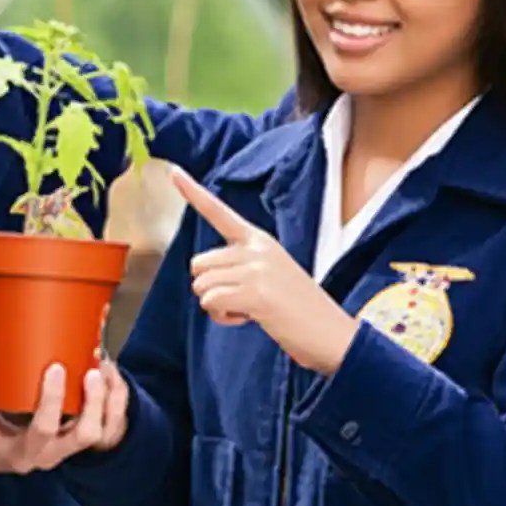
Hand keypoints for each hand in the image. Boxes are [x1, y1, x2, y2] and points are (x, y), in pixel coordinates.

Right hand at [0, 358, 128, 475]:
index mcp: (24, 452)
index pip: (44, 428)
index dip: (52, 399)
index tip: (55, 369)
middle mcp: (50, 454)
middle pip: (85, 434)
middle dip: (93, 401)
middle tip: (92, 372)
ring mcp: (65, 449)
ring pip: (100, 429)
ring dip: (106, 399)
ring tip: (104, 369)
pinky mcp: (73, 439)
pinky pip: (102, 423)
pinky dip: (107, 399)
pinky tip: (105, 376)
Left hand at [171, 167, 358, 374]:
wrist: (331, 333)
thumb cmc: (297, 309)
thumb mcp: (271, 273)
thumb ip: (240, 266)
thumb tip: (204, 279)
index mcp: (259, 240)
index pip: (219, 212)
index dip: (194, 192)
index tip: (174, 172)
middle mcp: (256, 249)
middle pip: (198, 264)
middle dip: (209, 287)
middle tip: (241, 299)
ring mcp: (256, 269)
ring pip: (201, 285)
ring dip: (216, 305)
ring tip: (248, 309)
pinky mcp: (256, 293)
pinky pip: (211, 303)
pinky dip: (222, 317)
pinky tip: (248, 318)